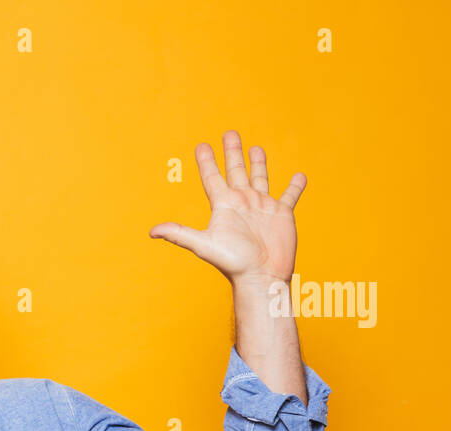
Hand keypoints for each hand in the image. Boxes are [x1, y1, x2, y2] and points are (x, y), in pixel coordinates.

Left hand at [149, 130, 305, 285]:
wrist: (261, 277)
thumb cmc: (233, 263)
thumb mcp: (204, 244)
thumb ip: (179, 234)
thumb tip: (151, 232)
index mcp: (224, 205)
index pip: (212, 177)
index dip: (206, 161)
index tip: (201, 145)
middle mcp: (242, 202)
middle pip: (235, 171)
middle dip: (232, 152)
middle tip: (229, 133)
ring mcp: (262, 207)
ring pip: (260, 178)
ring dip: (258, 163)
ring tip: (255, 148)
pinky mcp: (282, 214)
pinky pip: (290, 195)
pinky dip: (295, 186)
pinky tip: (298, 176)